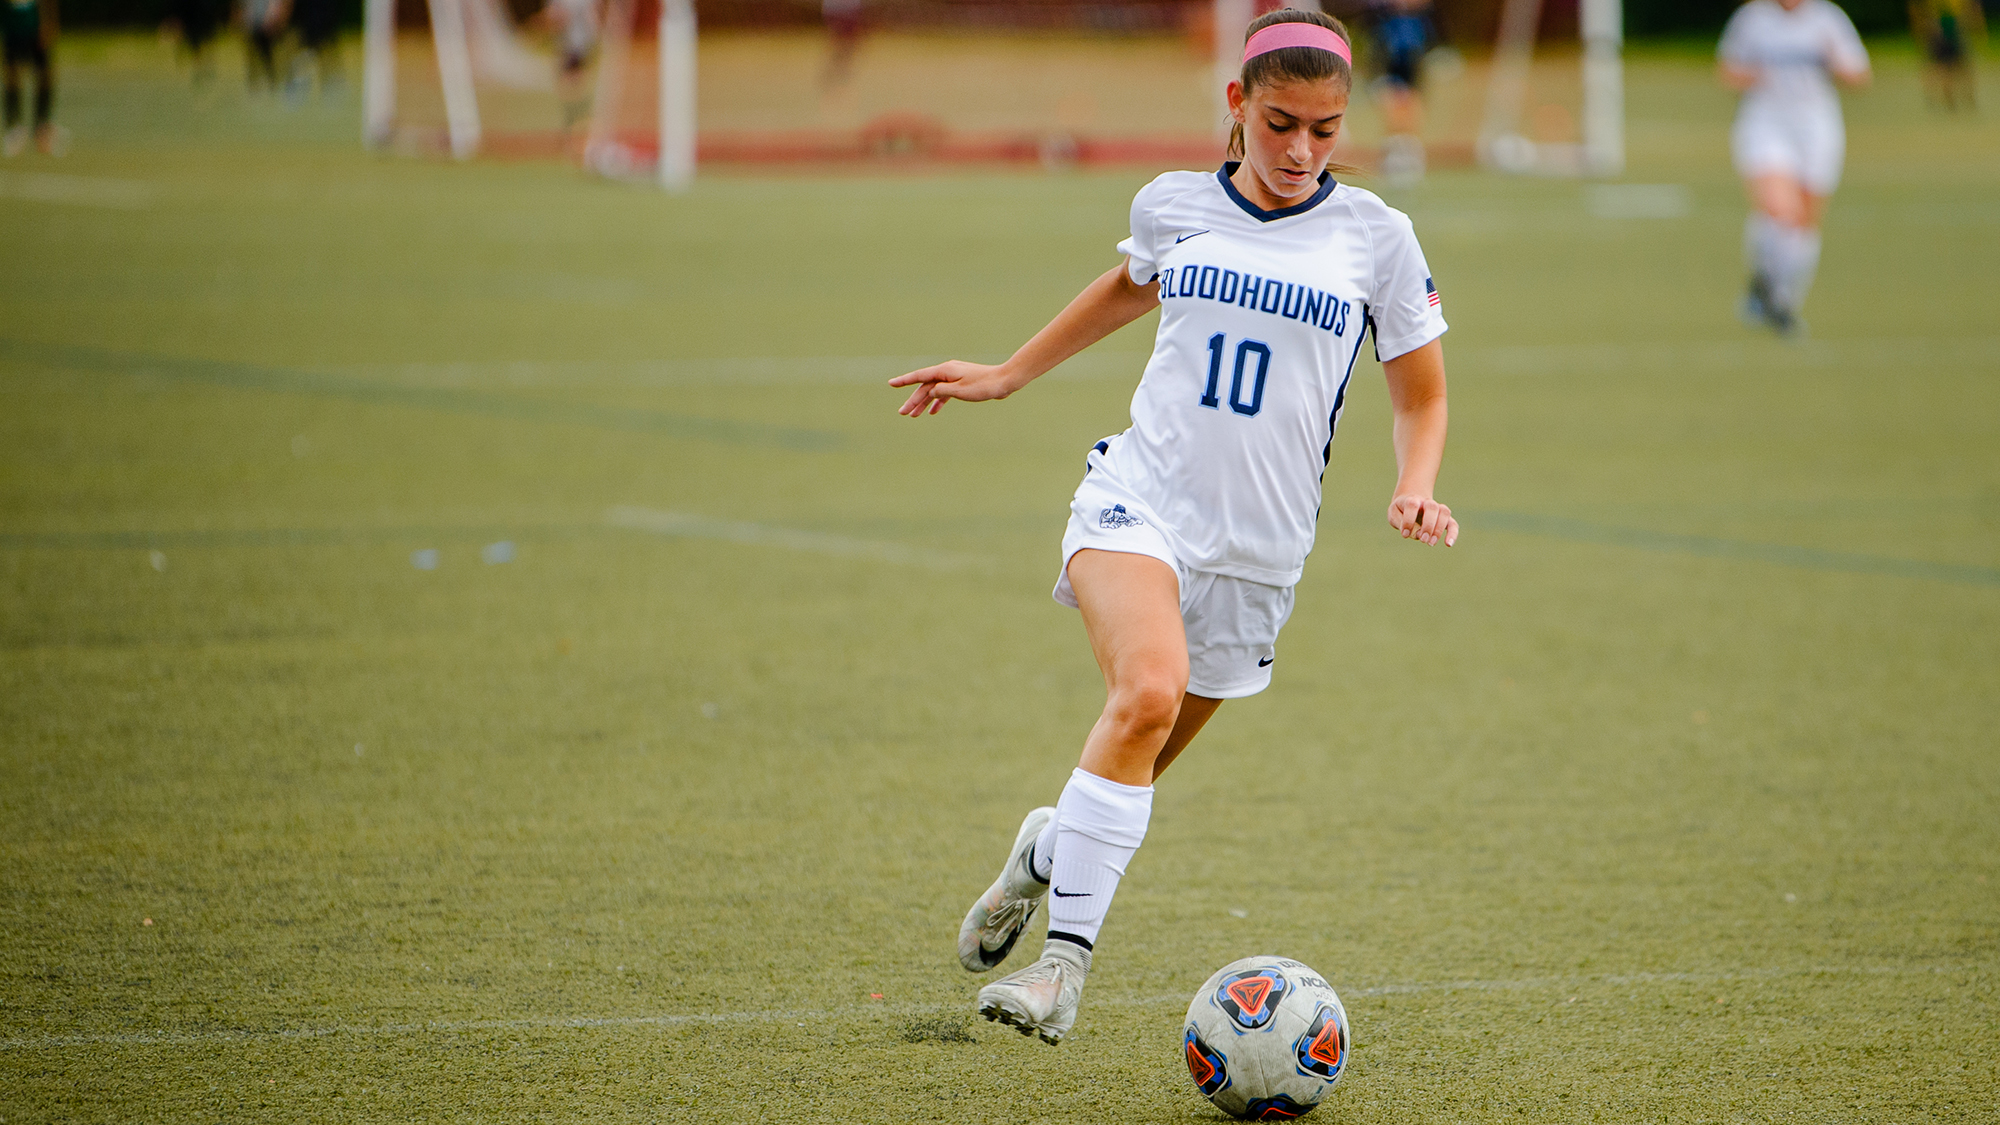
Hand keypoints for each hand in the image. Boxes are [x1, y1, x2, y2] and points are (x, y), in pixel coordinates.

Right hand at [889, 361, 1020, 416]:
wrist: (1004, 381)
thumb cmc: (984, 386)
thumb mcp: (960, 391)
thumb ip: (942, 392)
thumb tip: (929, 393)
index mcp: (944, 371)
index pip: (919, 376)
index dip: (904, 380)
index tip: (891, 383)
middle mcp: (947, 372)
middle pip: (925, 387)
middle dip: (913, 400)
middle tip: (902, 413)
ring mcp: (954, 377)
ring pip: (934, 391)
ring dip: (924, 403)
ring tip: (914, 416)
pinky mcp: (961, 384)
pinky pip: (944, 393)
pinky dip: (938, 402)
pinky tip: (933, 412)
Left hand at [1388, 495, 1456, 546]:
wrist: (1411, 502)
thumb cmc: (1401, 510)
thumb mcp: (1394, 513)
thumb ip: (1400, 522)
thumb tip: (1413, 533)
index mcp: (1412, 500)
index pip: (1412, 505)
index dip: (1408, 520)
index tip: (1404, 533)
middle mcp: (1426, 502)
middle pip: (1432, 507)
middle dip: (1428, 525)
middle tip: (1422, 539)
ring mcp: (1437, 509)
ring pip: (1444, 513)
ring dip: (1439, 529)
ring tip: (1430, 543)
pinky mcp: (1444, 519)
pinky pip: (1453, 523)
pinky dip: (1453, 533)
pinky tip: (1448, 544)